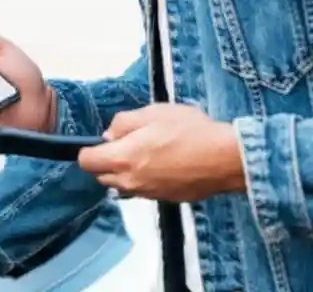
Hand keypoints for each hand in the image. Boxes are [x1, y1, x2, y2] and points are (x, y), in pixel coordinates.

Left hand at [77, 104, 245, 201]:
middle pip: (102, 176)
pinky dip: (146, 178)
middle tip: (127, 143)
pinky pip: (144, 190)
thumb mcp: (153, 113)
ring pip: (123, 185)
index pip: (87, 162)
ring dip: (125, 171)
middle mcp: (131, 182)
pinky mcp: (166, 199)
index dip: (89, 150)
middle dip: (106, 161)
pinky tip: (165, 163)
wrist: (225, 159)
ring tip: (148, 152)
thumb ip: (123, 123)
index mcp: (123, 159)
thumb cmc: (189, 131)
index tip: (102, 141)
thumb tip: (109, 135)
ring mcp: (149, 194)